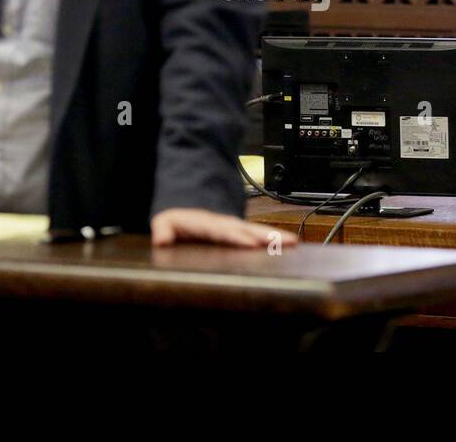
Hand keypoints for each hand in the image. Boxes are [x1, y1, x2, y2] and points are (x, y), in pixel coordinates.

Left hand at [151, 208, 298, 248]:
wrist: (184, 210)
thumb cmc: (176, 221)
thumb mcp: (164, 223)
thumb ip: (163, 231)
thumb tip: (161, 240)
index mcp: (205, 224)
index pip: (222, 231)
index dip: (236, 237)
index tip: (250, 244)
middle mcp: (223, 223)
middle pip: (246, 229)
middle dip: (265, 236)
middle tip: (286, 241)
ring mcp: (233, 227)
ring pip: (256, 231)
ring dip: (275, 236)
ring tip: (294, 242)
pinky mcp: (240, 232)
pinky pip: (258, 235)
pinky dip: (274, 239)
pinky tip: (290, 244)